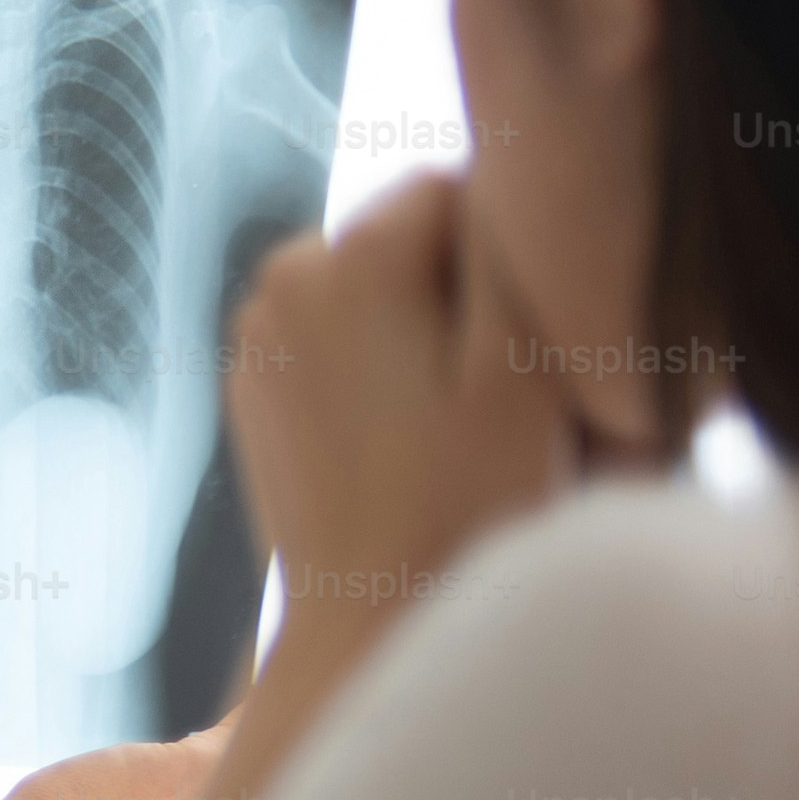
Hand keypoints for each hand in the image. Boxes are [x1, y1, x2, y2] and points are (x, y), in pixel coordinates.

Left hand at [225, 173, 580, 678]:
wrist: (376, 631)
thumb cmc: (472, 507)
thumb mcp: (529, 358)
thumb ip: (515, 240)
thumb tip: (503, 168)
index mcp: (347, 253)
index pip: (465, 188)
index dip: (522, 260)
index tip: (540, 346)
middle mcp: (281, 277)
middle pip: (418, 241)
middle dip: (472, 298)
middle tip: (512, 398)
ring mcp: (257, 339)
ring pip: (384, 295)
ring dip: (434, 340)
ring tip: (467, 432)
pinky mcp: (257, 395)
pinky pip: (345, 351)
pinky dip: (389, 380)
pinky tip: (418, 451)